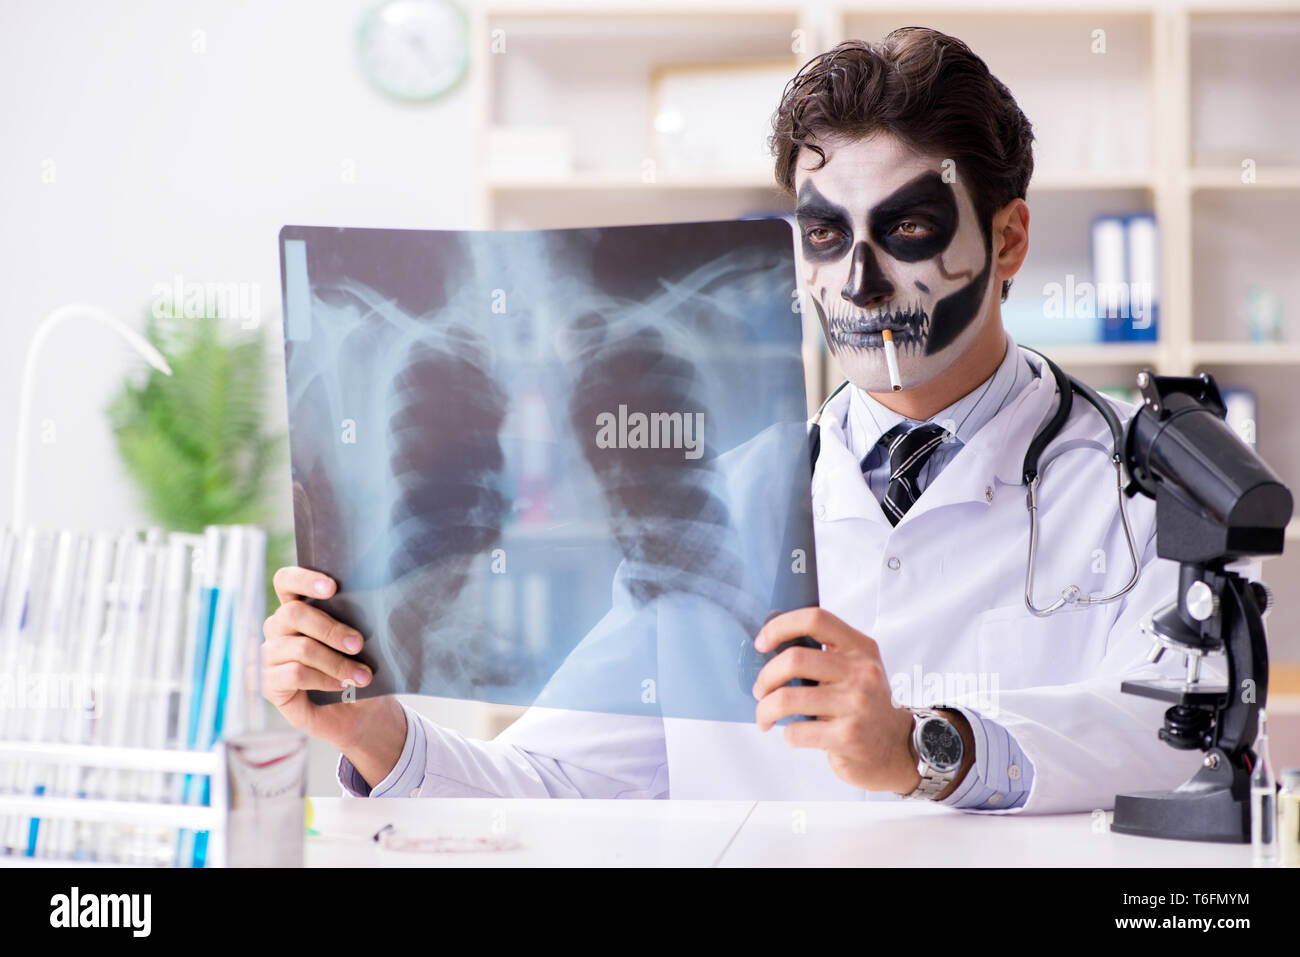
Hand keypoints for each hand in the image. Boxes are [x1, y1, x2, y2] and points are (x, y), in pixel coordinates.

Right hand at [262, 567, 404, 785]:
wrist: (360, 713)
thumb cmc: (358, 669)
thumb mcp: (359, 643)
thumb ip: (349, 622)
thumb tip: (361, 608)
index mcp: (298, 610)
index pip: (286, 581)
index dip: (304, 578)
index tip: (333, 587)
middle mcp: (278, 629)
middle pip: (293, 613)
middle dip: (331, 628)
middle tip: (358, 644)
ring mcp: (270, 656)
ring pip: (301, 648)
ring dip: (336, 662)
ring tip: (361, 676)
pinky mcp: (268, 684)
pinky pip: (296, 674)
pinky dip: (324, 679)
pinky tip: (341, 686)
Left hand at [752, 607, 921, 794]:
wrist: (898, 748)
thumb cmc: (867, 705)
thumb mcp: (857, 669)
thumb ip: (825, 654)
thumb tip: (773, 646)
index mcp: (860, 648)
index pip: (816, 619)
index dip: (781, 626)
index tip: (762, 643)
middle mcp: (861, 673)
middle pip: (794, 660)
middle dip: (766, 676)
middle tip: (760, 690)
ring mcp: (856, 706)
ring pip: (787, 699)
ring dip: (765, 709)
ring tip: (765, 716)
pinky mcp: (847, 737)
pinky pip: (796, 732)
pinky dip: (787, 734)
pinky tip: (795, 735)